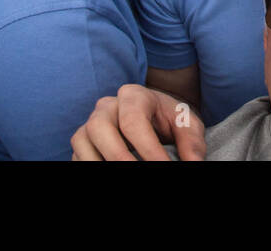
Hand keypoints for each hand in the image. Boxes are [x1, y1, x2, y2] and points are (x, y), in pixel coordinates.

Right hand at [70, 84, 206, 160]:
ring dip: (100, 162)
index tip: (165, 168)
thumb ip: (192, 142)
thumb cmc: (170, 121)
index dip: (148, 149)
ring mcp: (91, 123)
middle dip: (119, 157)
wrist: (155, 119)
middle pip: (100, 127)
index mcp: (134, 96)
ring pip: (81, 141)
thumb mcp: (187, 126)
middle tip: (141, 175)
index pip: (134, 121)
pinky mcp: (82, 141)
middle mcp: (107, 106)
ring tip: (126, 173)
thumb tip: (193, 163)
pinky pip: (77, 155)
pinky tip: (111, 171)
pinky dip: (90, 165)